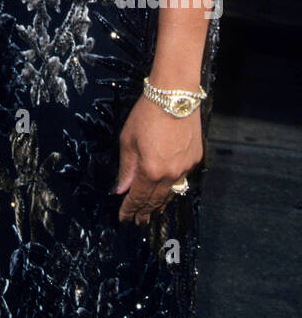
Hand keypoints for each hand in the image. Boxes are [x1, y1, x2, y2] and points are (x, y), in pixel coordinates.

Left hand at [115, 94, 202, 224]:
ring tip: (152, 213)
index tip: (124, 218)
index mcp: (150, 170)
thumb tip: (121, 189)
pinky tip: (167, 192)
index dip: (130, 210)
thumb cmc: (147, 114)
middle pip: (156, 200)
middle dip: (145, 212)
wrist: (174, 95)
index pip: (138, 198)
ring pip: (171, 193)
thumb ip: (126, 168)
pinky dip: (172, 188)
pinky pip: (182, 179)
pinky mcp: (195, 159)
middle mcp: (170, 174)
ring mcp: (185, 168)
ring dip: (160, 204)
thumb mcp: (128, 140)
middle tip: (138, 222)